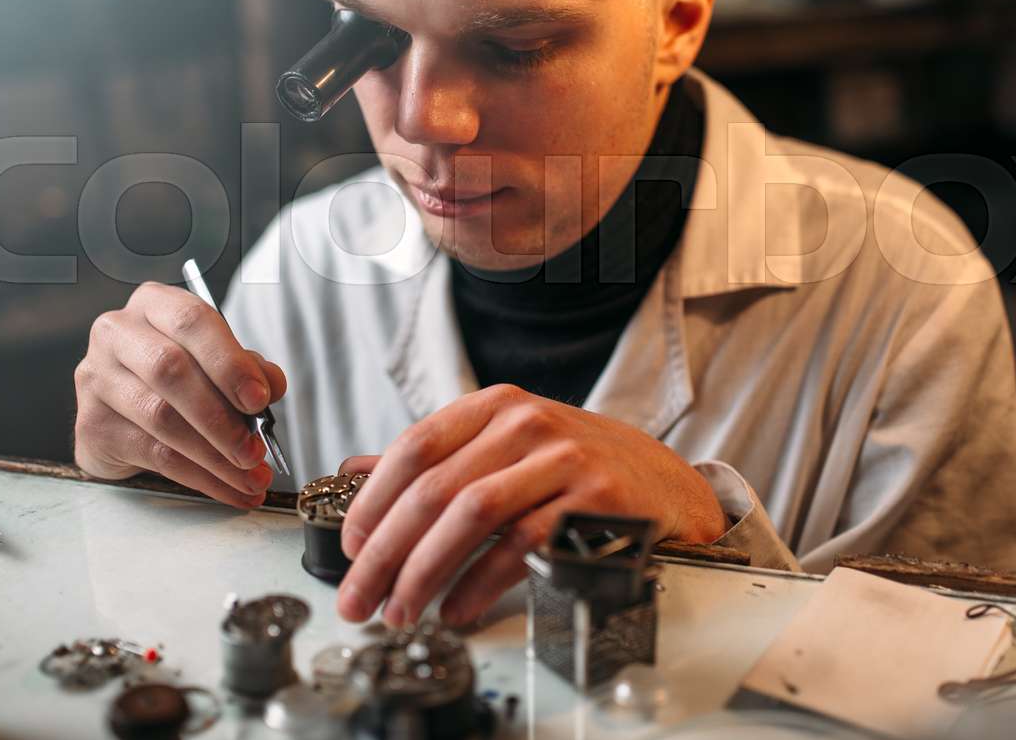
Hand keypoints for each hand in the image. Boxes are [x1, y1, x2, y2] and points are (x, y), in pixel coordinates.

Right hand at [73, 281, 287, 507]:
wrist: (123, 416)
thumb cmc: (176, 379)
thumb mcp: (216, 362)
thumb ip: (246, 367)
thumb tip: (271, 384)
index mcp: (154, 305)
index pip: (192, 321)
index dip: (229, 361)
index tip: (260, 398)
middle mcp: (117, 333)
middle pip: (171, 370)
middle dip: (221, 416)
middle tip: (254, 449)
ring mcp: (96, 378)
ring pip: (161, 418)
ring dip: (214, 455)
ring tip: (249, 476)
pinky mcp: (92, 424)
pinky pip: (153, 454)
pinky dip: (198, 476)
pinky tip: (226, 487)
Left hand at [333, 384, 725, 627]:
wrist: (664, 484)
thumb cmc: (575, 467)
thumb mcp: (506, 446)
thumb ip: (437, 458)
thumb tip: (355, 472)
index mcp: (496, 405)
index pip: (414, 447)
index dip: (373, 502)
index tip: (351, 548)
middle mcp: (527, 422)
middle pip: (435, 488)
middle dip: (386, 552)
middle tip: (360, 597)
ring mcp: (564, 458)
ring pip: (471, 516)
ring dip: (425, 572)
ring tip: (402, 610)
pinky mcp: (594, 499)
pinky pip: (522, 545)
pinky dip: (479, 584)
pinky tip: (456, 609)